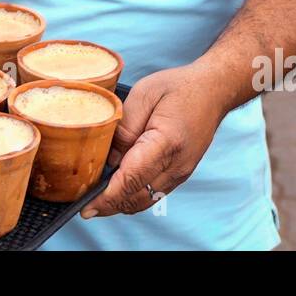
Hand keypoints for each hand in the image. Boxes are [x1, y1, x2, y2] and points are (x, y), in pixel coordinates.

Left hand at [81, 61, 227, 217]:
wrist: (213, 91)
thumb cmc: (178, 88)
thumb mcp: (144, 95)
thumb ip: (125, 127)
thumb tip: (109, 158)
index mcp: (167, 142)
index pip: (132, 179)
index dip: (106, 196)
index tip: (86, 206)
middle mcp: (177, 165)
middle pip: (137, 197)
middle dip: (109, 205)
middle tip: (83, 205)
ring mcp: (181, 173)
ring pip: (145, 200)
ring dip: (120, 204)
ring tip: (95, 200)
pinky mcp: (181, 174)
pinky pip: (154, 194)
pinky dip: (133, 197)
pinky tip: (117, 189)